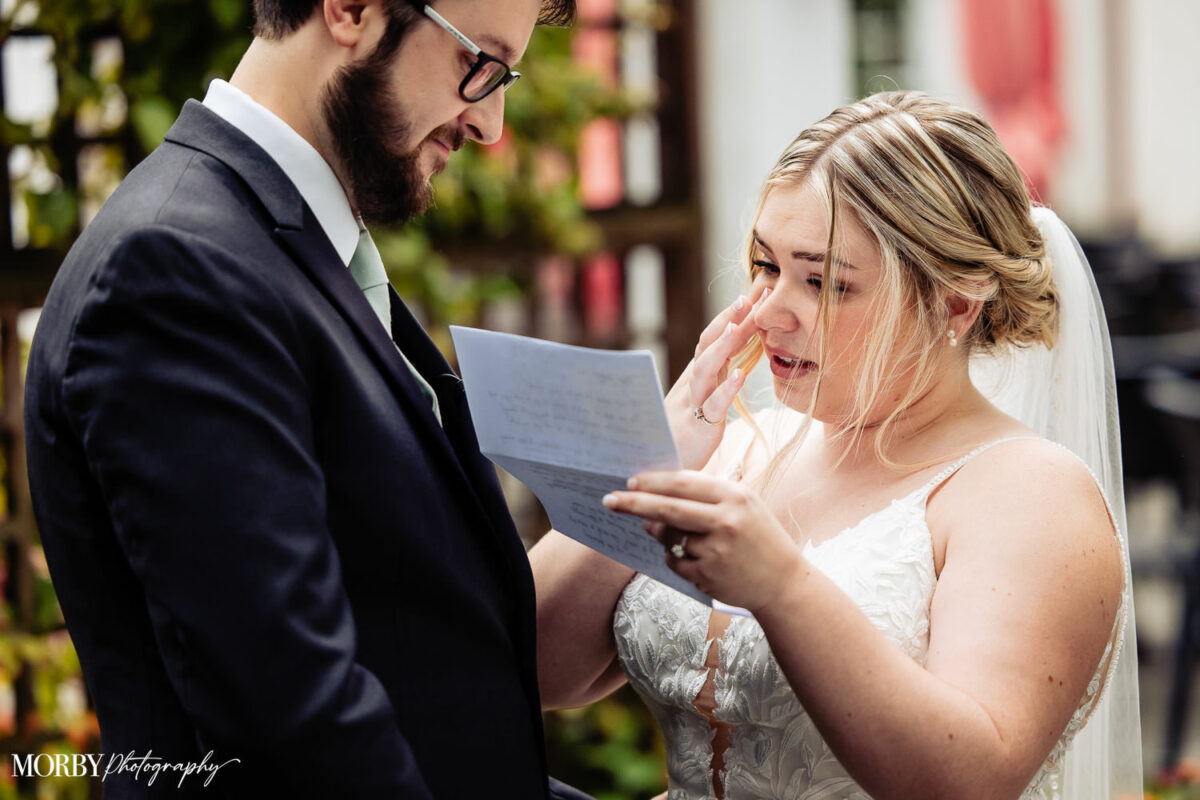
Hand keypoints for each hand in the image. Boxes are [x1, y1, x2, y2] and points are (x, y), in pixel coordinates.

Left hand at [602, 469, 803, 612]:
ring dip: (659, 534)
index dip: (654, 481)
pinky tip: (694, 558)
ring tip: (672, 534)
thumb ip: (704, 497)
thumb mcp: (742, 505)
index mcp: (735, 496)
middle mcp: (726, 521)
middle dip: (634, 503)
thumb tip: (654, 496)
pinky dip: (674, 557)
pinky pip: (674, 561)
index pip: (685, 483)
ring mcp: (716, 550)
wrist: (784, 582)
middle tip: (610, 500)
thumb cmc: (758, 537)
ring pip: (668, 537)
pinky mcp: (708, 575)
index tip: (630, 480)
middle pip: (668, 508)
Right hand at [663, 290, 768, 470]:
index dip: (735, 317)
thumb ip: (714, 380)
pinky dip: (725, 390)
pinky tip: (739, 375)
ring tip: (740, 325)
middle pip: (708, 345)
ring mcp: (694, 404)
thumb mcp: (700, 403)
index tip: (756, 294)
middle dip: (729, 319)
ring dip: (723, 345)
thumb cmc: (679, 438)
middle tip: (749, 296)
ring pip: (706, 369)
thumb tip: (734, 356)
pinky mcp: (699, 428)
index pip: (715, 339)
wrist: (653, 470)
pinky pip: (713, 406)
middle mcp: (693, 385)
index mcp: (696, 378)